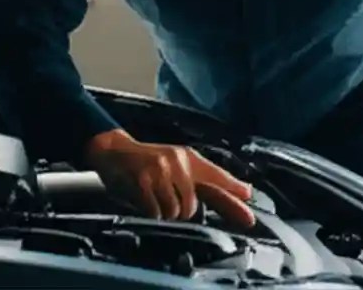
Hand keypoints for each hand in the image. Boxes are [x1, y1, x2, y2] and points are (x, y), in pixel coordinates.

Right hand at [84, 129, 255, 228]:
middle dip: (180, 211)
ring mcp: (159, 170)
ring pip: (173, 211)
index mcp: (189, 159)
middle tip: (165, 200)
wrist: (114, 150)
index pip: (216, 179)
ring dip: (163, 212)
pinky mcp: (142, 180)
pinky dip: (150, 212)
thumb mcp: (179, 167)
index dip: (232, 195)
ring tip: (153, 198)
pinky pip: (154, 212)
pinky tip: (143, 199)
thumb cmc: (149, 163)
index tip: (249, 209)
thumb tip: (246, 191)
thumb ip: (211, 182)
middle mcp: (178, 162)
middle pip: (192, 207)